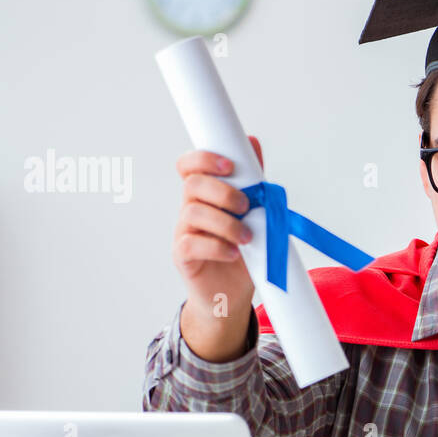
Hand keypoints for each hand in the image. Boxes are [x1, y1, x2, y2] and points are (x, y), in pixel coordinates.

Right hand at [173, 136, 263, 361]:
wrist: (232, 294)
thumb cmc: (244, 251)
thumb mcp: (254, 214)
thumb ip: (253, 182)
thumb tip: (252, 142)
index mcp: (205, 194)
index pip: (189, 165)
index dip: (203, 158)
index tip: (229, 166)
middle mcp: (190, 209)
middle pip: (193, 185)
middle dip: (224, 192)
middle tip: (247, 208)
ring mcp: (184, 232)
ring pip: (193, 212)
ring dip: (226, 223)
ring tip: (247, 238)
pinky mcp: (183, 256)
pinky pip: (191, 243)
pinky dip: (217, 246)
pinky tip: (234, 253)